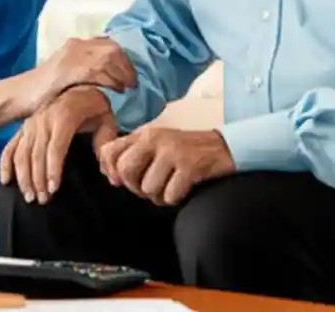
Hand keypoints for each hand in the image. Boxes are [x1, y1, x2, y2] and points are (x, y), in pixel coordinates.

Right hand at [0, 86, 117, 204]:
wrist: (79, 86)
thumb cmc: (94, 108)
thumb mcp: (107, 123)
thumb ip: (107, 148)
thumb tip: (112, 177)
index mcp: (64, 116)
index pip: (55, 147)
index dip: (53, 170)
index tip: (53, 190)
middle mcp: (43, 119)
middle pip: (36, 154)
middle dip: (38, 179)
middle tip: (42, 200)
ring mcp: (31, 123)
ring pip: (21, 153)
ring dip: (23, 176)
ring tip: (30, 196)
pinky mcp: (24, 127)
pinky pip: (10, 146)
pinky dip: (5, 164)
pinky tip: (5, 181)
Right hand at [16, 37, 135, 115]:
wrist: (19, 96)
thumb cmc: (43, 92)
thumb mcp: (68, 76)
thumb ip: (85, 72)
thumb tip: (110, 78)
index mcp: (75, 45)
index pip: (108, 43)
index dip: (123, 58)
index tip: (130, 74)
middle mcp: (74, 46)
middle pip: (112, 48)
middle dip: (126, 66)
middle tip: (133, 83)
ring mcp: (70, 57)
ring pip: (107, 58)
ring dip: (121, 73)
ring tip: (126, 88)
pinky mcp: (67, 70)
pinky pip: (97, 71)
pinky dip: (110, 80)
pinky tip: (115, 90)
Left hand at [98, 126, 235, 205]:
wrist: (224, 148)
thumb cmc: (186, 151)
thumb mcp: (157, 145)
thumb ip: (132, 154)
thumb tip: (110, 176)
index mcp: (146, 134)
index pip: (111, 151)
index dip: (111, 171)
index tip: (119, 181)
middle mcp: (157, 140)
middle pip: (126, 171)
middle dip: (135, 187)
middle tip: (148, 188)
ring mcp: (173, 153)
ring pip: (148, 188)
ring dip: (158, 196)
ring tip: (170, 188)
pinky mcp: (190, 168)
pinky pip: (169, 196)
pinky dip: (174, 199)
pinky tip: (182, 191)